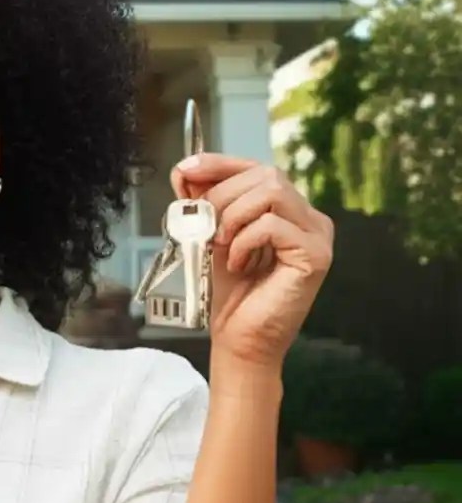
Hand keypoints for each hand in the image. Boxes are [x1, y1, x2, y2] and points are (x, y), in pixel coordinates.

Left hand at [171, 154, 333, 369]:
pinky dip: (244, 241)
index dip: (220, 163)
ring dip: (233, 217)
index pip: (257, 167)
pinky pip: (273, 225)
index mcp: (287, 209)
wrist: (240, 339)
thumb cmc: (229, 292)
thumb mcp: (209, 237)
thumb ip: (202, 204)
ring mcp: (318, 235)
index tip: (185, 169)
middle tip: (206, 229)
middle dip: (222, 196)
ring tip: (222, 246)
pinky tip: (238, 263)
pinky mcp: (316, 255)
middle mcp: (309, 216)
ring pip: (271, 192)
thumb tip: (184, 172)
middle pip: (265, 174)